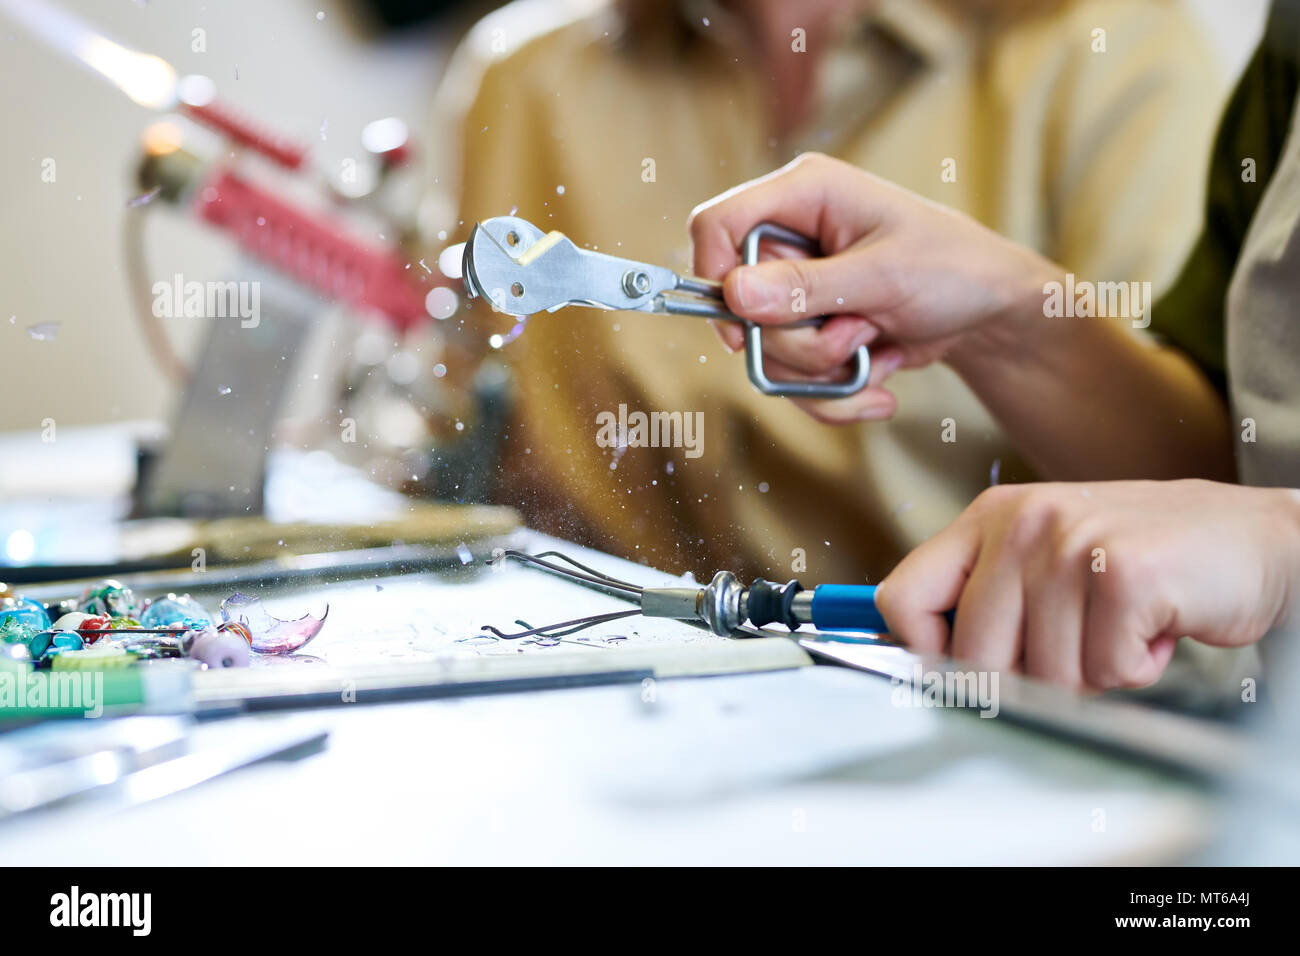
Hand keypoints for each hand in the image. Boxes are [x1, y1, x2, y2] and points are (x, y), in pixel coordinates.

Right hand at [688, 152, 1059, 422]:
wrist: (989, 314)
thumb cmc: (953, 269)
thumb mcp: (884, 276)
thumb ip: (808, 287)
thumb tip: (736, 295)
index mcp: (803, 194)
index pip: (717, 224)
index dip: (715, 275)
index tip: (743, 327)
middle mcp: (790, 237)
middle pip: (740, 308)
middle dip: (798, 343)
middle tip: (855, 336)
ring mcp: (796, 287)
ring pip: (765, 352)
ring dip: (821, 371)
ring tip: (875, 350)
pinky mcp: (809, 328)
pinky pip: (790, 379)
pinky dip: (834, 393)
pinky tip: (879, 380)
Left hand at [874, 480, 1299, 690]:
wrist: (1252, 541)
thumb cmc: (1141, 561)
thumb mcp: (1047, 562)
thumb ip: (988, 600)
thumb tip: (928, 665)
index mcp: (990, 518)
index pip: (903, 597)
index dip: (923, 653)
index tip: (954, 672)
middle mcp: (1021, 522)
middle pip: (972, 656)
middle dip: (1027, 678)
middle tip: (1076, 646)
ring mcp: (1071, 543)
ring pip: (1044, 674)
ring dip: (1092, 673)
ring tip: (1121, 626)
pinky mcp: (1122, 574)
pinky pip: (1103, 671)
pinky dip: (1135, 668)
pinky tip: (1153, 626)